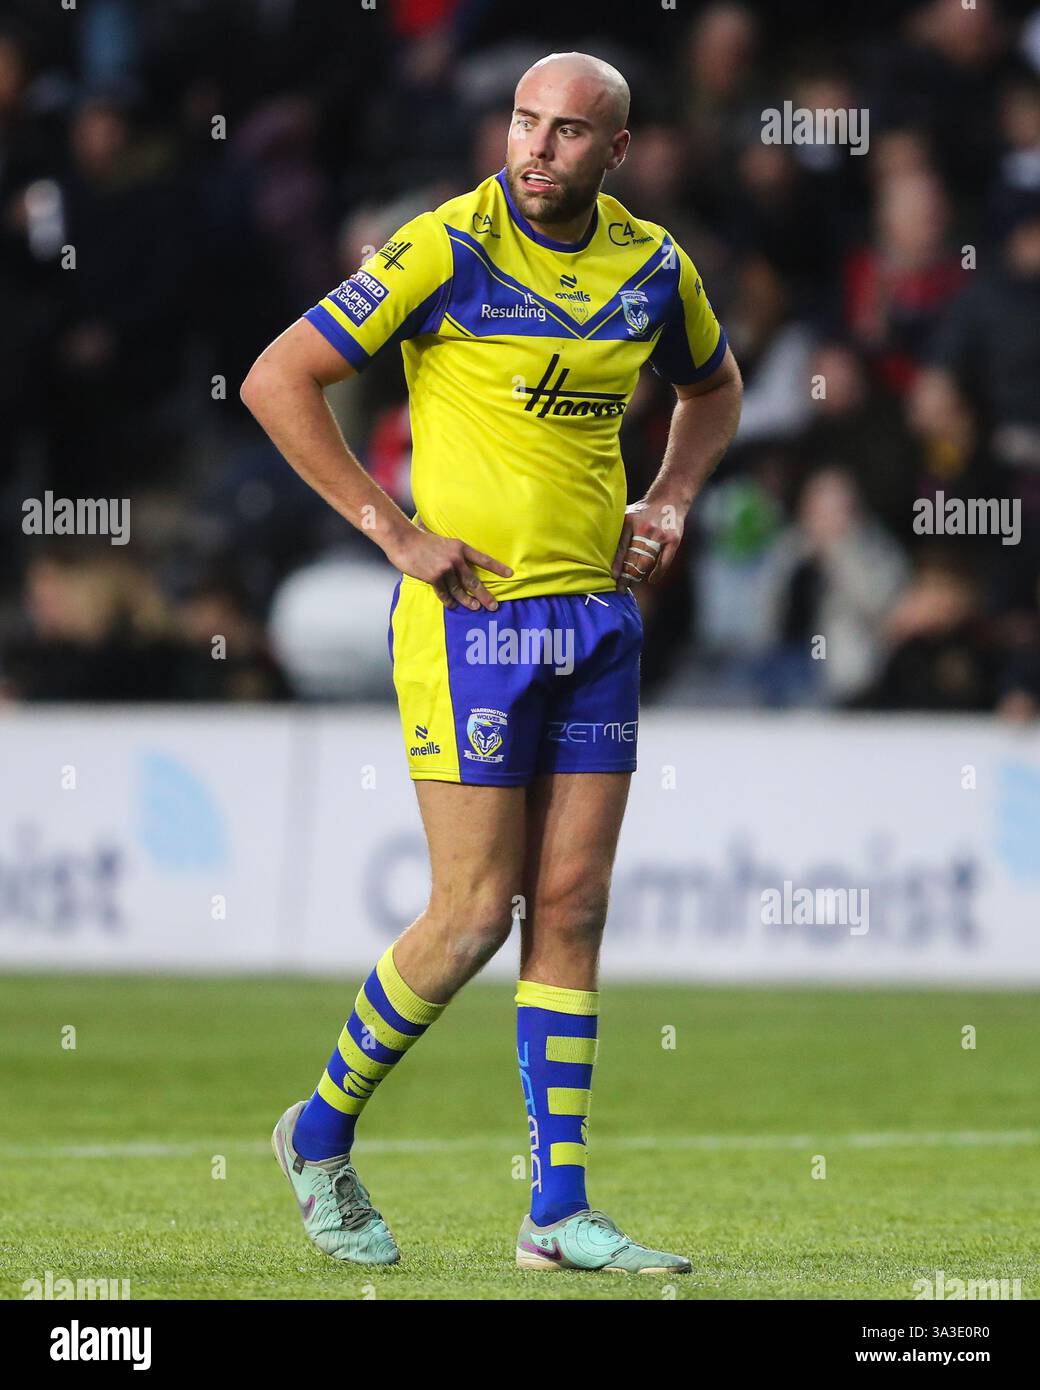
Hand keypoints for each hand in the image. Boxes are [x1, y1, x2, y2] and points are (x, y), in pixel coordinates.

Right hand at [387, 521, 511, 610]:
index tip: (510, 574)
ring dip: (467, 601)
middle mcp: (455, 558)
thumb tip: (462, 563)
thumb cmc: (422, 540)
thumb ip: (454, 552)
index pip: (483, 559)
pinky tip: (453, 605)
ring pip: (459, 590)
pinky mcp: (433, 577)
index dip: (497, 567)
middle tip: (494, 606)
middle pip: (474, 581)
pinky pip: (444, 593)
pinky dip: (449, 600)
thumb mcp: (444, 542)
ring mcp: (445, 568)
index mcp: (460, 547)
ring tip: (475, 608)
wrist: (404, 540)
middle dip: (485, 595)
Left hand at [612, 497, 684, 591]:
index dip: (617, 565)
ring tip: (631, 585)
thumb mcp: (628, 515)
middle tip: (620, 588)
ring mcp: (660, 535)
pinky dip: (657, 573)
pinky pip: (664, 561)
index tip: (612, 578)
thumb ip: (618, 532)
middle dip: (626, 576)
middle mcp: (645, 528)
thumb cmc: (644, 510)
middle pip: (633, 558)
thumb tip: (603, 552)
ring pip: (647, 562)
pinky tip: (650, 580)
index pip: (621, 548)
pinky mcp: (673, 540)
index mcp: (630, 521)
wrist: (670, 498)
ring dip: (638, 576)